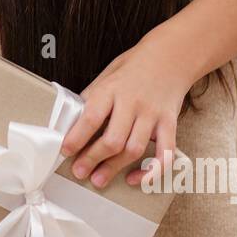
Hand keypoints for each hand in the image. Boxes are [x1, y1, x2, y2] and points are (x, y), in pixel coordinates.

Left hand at [61, 34, 192, 189]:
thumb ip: (92, 97)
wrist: (171, 56)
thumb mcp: (107, 75)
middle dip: (93, 159)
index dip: (77, 137)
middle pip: (113, 139)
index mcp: (111, 89)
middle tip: (80, 171)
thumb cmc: (134, 67)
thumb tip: (72, 121)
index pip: (91, 117)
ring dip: (115, 168)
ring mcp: (152, 114)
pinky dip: (151, 171)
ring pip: (134, 149)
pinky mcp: (169, 123)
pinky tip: (136, 179)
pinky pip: (164, 154)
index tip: (65, 151)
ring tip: (98, 179)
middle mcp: (132, 103)